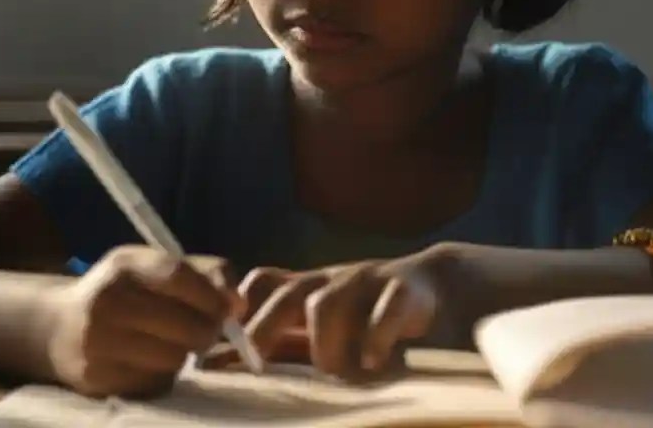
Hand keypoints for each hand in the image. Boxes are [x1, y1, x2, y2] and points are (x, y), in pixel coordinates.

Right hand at [42, 246, 242, 396]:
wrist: (55, 326)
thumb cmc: (121, 292)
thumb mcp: (152, 268)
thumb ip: (202, 274)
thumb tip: (239, 305)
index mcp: (124, 265)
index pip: (178, 276)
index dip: (213, 295)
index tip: (232, 309)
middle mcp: (107, 300)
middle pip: (185, 325)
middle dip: (206, 332)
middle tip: (206, 332)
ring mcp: (99, 341)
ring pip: (174, 358)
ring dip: (183, 354)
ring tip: (170, 344)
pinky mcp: (98, 377)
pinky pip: (154, 382)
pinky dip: (161, 375)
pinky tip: (147, 361)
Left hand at [237, 248, 448, 381]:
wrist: (432, 287)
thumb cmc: (366, 314)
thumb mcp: (321, 325)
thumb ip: (280, 342)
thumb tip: (219, 364)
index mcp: (307, 287)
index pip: (262, 283)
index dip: (241, 304)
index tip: (228, 336)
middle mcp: (331, 281)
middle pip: (288, 295)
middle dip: (266, 326)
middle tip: (256, 360)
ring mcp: (366, 283)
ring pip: (327, 302)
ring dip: (324, 343)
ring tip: (333, 371)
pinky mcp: (403, 290)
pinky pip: (386, 308)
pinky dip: (376, 335)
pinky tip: (372, 360)